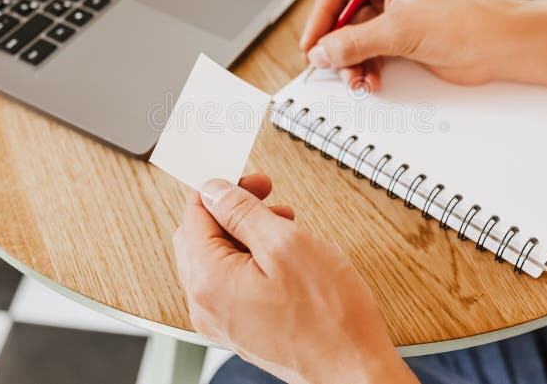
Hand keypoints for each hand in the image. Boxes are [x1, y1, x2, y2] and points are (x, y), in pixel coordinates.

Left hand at [173, 174, 419, 383]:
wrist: (351, 371)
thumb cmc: (329, 317)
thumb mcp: (287, 244)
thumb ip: (242, 212)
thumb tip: (213, 191)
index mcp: (208, 280)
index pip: (195, 214)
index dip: (223, 188)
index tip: (253, 181)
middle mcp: (205, 304)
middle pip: (199, 236)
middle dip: (231, 209)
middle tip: (267, 198)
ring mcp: (220, 320)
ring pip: (215, 258)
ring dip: (244, 233)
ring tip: (283, 227)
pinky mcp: (239, 328)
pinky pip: (229, 282)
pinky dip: (249, 259)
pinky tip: (280, 257)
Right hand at [300, 0, 521, 90]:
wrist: (500, 46)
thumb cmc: (466, 21)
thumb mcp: (399, 30)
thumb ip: (354, 41)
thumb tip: (321, 51)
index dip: (321, 14)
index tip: (312, 42)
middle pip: (344, 12)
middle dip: (337, 44)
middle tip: (331, 65)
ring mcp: (398, 9)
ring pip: (356, 35)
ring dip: (352, 60)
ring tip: (357, 78)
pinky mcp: (405, 34)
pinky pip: (372, 49)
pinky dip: (367, 66)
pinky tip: (371, 79)